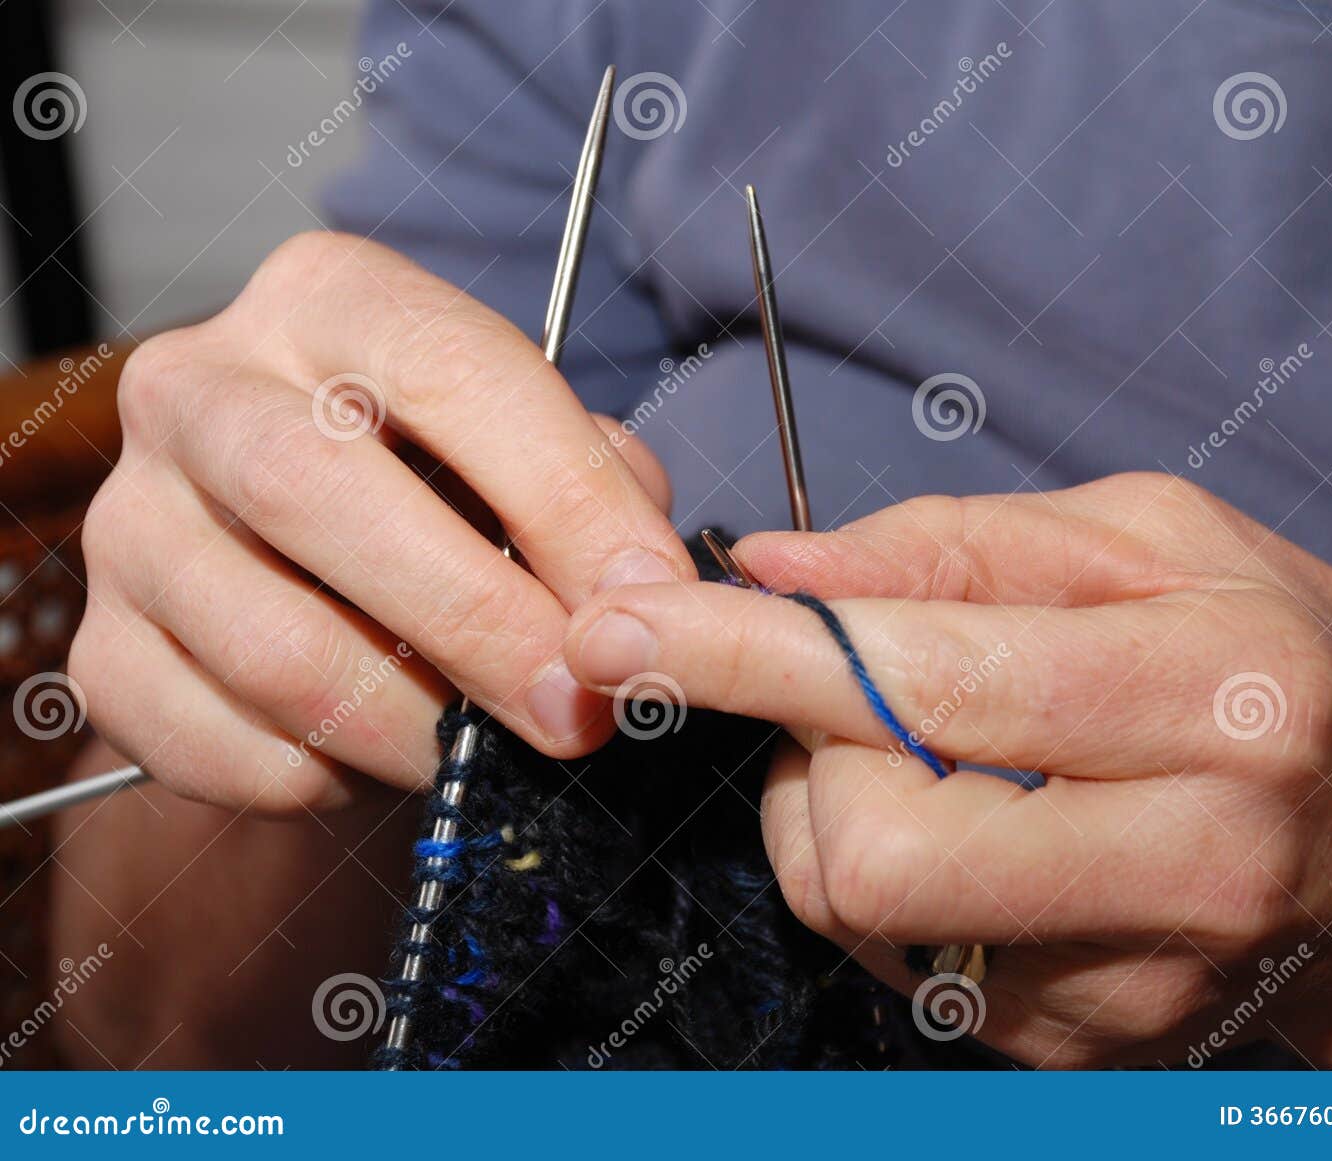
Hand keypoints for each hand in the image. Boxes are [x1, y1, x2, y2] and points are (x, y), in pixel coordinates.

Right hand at [69, 232, 691, 812]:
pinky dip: (329, 777)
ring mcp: (133, 521)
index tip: (647, 598)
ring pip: (269, 644)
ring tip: (491, 745)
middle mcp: (198, 386)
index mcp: (326, 300)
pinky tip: (384, 754)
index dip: (564, 494)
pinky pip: (224, 744)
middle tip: (576, 707)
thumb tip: (635, 584)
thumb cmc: (449, 486)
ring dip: (412, 723)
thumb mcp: (533, 444)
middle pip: (318, 492)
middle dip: (477, 620)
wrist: (309, 560)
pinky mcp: (103, 651)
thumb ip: (594, 482)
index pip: (448, 368)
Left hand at [561, 474, 1331, 1066]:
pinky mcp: (1084, 1045)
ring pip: (865, 910)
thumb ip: (957, 545)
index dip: (748, 652)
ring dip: (839, 809)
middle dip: (802, 755)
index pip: (927, 681)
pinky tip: (981, 826)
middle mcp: (1188, 859)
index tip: (621, 627)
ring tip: (940, 752)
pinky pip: (902, 958)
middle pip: (868, 844)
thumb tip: (774, 568)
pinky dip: (893, 875)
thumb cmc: (1288, 659)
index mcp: (1217, 697)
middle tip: (853, 691)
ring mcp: (1133, 981)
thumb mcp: (1156, 539)